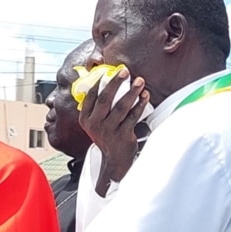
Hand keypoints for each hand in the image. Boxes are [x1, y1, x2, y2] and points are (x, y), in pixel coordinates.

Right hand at [78, 68, 147, 195]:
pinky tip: (145, 96)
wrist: (114, 159)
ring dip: (131, 92)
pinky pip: (133, 116)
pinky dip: (140, 104)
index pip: (91, 96)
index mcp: (85, 119)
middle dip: (115, 83)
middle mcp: (95, 124)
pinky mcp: (122, 135)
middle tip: (125, 71)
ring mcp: (108, 131)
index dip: (100, 82)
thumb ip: (97, 105)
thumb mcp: (95, 122)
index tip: (109, 71)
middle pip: (105, 99)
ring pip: (121, 107)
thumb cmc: (107, 136)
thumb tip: (104, 81)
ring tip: (139, 81)